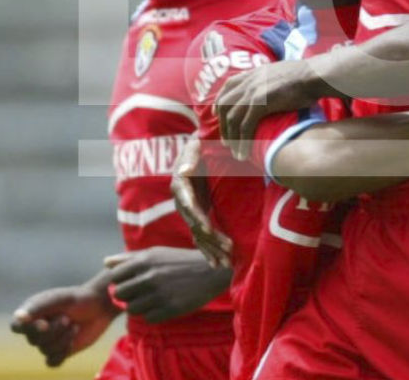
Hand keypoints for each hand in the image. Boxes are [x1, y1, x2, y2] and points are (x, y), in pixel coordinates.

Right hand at [10, 283, 117, 367]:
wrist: (100, 306)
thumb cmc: (78, 298)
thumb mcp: (59, 298)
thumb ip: (39, 306)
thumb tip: (18, 317)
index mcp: (33, 311)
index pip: (16, 326)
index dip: (28, 328)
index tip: (45, 324)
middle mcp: (37, 327)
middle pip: (33, 340)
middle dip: (53, 331)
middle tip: (67, 319)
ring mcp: (48, 341)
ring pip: (45, 350)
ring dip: (62, 340)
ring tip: (74, 326)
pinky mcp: (59, 352)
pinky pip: (52, 362)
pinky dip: (62, 354)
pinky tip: (72, 343)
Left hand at [103, 247, 229, 322]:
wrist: (211, 270)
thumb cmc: (179, 260)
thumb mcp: (154, 253)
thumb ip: (128, 258)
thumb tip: (105, 262)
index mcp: (144, 261)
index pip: (115, 277)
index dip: (120, 281)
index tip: (130, 282)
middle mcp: (149, 277)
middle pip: (121, 295)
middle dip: (127, 296)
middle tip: (139, 294)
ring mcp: (159, 294)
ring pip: (133, 309)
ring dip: (139, 307)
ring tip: (150, 301)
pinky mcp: (170, 309)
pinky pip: (149, 318)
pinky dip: (152, 315)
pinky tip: (162, 307)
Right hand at [170, 138, 232, 269]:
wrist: (199, 149)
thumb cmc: (199, 144)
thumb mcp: (195, 145)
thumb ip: (190, 156)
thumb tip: (185, 170)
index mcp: (180, 185)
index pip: (188, 205)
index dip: (198, 218)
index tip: (209, 230)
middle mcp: (182, 201)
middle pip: (195, 224)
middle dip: (211, 239)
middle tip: (228, 250)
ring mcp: (189, 211)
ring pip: (199, 234)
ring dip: (212, 249)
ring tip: (226, 264)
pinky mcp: (197, 215)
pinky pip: (201, 236)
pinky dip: (209, 250)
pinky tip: (217, 264)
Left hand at [215, 61, 315, 158]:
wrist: (313, 75)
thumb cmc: (305, 76)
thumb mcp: (279, 72)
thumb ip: (268, 80)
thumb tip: (271, 88)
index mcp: (253, 73)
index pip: (228, 86)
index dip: (219, 101)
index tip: (217, 114)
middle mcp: (249, 82)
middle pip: (226, 105)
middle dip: (223, 125)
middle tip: (226, 141)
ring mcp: (253, 92)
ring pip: (233, 119)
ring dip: (232, 138)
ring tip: (235, 153)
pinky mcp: (260, 104)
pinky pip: (245, 126)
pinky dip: (242, 142)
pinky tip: (244, 153)